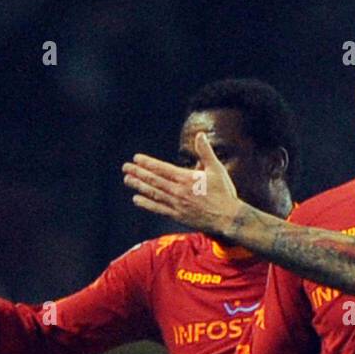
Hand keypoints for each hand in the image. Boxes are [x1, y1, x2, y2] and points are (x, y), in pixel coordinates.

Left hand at [122, 134, 241, 235]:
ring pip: (154, 193)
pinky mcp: (178, 216)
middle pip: (154, 180)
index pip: (162, 168)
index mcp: (186, 178)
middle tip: (126, 168)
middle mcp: (178, 191)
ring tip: (127, 180)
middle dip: (138, 173)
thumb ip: (206, 152)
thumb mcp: (217, 169)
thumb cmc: (224, 193)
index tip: (136, 158)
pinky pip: (158, 209)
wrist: (229, 218)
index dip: (147, 163)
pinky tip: (137, 199)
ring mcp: (177, 204)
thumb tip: (200, 135)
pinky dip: (147, 204)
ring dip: (139, 186)